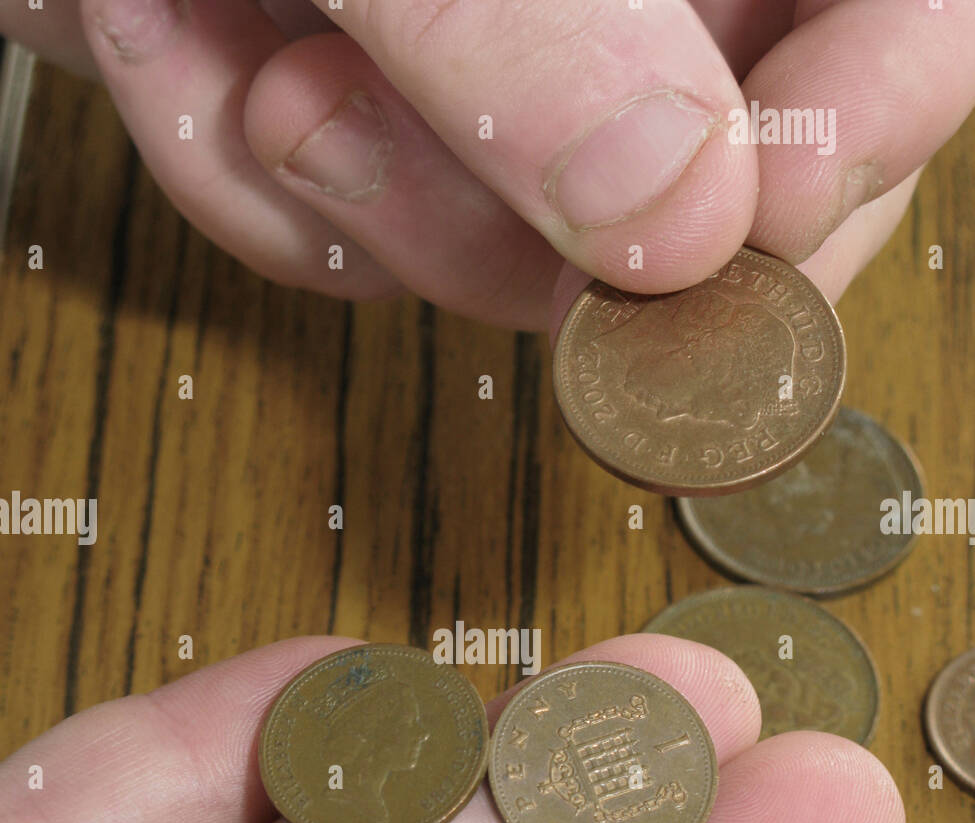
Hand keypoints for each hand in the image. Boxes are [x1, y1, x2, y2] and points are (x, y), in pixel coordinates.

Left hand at [3, 1, 972, 328]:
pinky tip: (172, 41)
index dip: (874, 116)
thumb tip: (686, 229)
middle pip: (715, 182)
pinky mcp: (383, 116)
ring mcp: (508, 56)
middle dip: (526, 215)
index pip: (912, 5)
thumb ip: (537, 6)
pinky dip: (246, 178)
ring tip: (240, 56)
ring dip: (350, 196)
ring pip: (521, 247)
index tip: (756, 219)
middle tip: (358, 129)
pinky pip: (365, 240)